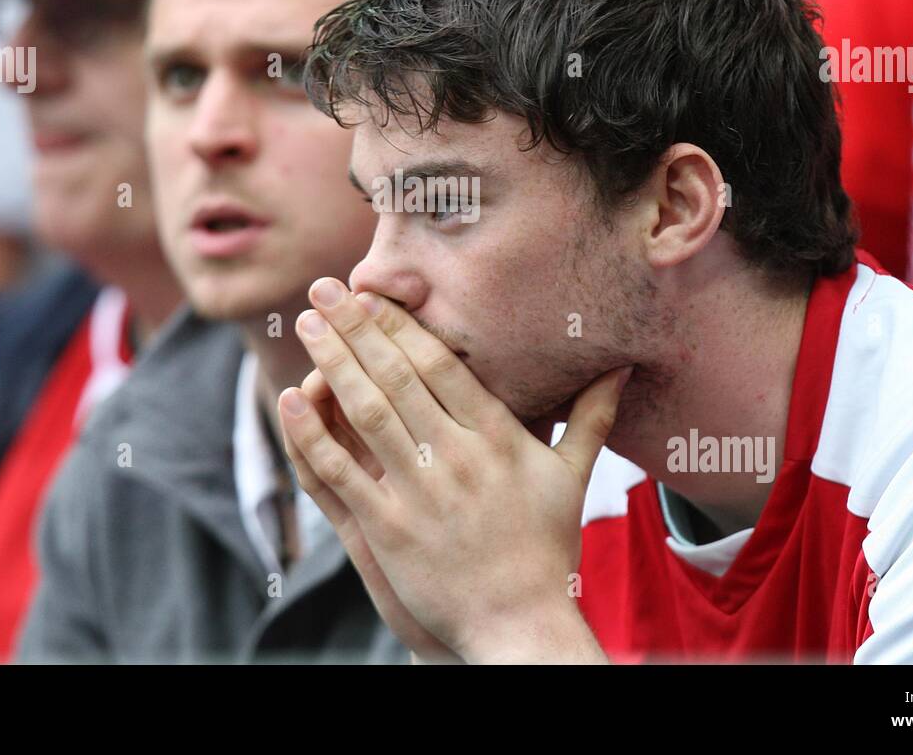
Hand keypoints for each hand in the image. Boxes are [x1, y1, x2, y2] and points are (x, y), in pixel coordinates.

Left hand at [279, 277, 628, 662]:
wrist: (520, 623)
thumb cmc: (546, 549)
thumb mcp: (572, 479)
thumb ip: (591, 418)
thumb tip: (621, 368)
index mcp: (498, 438)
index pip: (441, 365)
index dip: (403, 326)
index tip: (374, 294)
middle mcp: (458, 457)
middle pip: (397, 376)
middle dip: (356, 327)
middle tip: (325, 288)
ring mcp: (420, 492)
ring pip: (366, 412)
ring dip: (332, 362)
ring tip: (307, 324)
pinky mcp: (389, 529)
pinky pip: (342, 472)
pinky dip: (314, 433)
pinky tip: (291, 399)